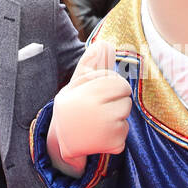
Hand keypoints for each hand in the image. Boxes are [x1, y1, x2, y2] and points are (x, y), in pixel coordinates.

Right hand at [46, 40, 131, 177]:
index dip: (114, 88)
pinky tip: (100, 135)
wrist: (60, 143)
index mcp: (88, 93)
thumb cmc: (71, 109)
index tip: (101, 94)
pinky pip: (125, 132)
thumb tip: (105, 43)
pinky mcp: (114, 144)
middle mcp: (98, 111)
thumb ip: (91, 65)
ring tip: (98, 122)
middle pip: (126, 100)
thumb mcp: (75, 86)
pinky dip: (116, 134)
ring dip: (117, 118)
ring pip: (127, 116)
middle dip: (117, 102)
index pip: (119, 84)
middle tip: (100, 109)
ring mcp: (107, 129)